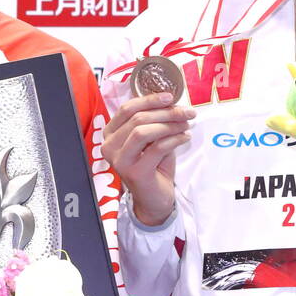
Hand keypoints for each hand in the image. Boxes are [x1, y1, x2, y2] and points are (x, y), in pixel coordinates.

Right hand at [101, 92, 193, 225]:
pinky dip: (174, 139)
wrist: (154, 197)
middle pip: (137, 118)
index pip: (127, 109)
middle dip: (165, 112)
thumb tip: (171, 102)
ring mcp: (120, 160)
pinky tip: (185, 137)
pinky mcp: (134, 172)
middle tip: (187, 112)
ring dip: (169, 125)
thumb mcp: (152, 138)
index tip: (170, 97)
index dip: (150, 100)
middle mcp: (109, 146)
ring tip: (185, 125)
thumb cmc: (153, 165)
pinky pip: (156, 148)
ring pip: (143, 131)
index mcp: (110, 134)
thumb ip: (155, 121)